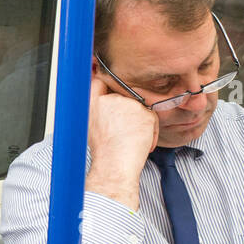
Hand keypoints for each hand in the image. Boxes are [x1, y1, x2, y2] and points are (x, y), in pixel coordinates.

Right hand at [85, 76, 158, 209]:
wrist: (115, 166)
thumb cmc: (104, 151)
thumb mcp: (91, 124)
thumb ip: (98, 106)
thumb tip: (101, 91)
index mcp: (93, 102)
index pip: (99, 81)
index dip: (103, 78)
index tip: (105, 77)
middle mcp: (110, 99)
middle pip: (125, 96)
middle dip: (128, 113)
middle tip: (122, 133)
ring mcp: (129, 105)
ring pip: (139, 108)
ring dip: (139, 124)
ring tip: (130, 141)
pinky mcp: (145, 114)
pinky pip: (152, 119)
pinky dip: (150, 133)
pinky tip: (141, 144)